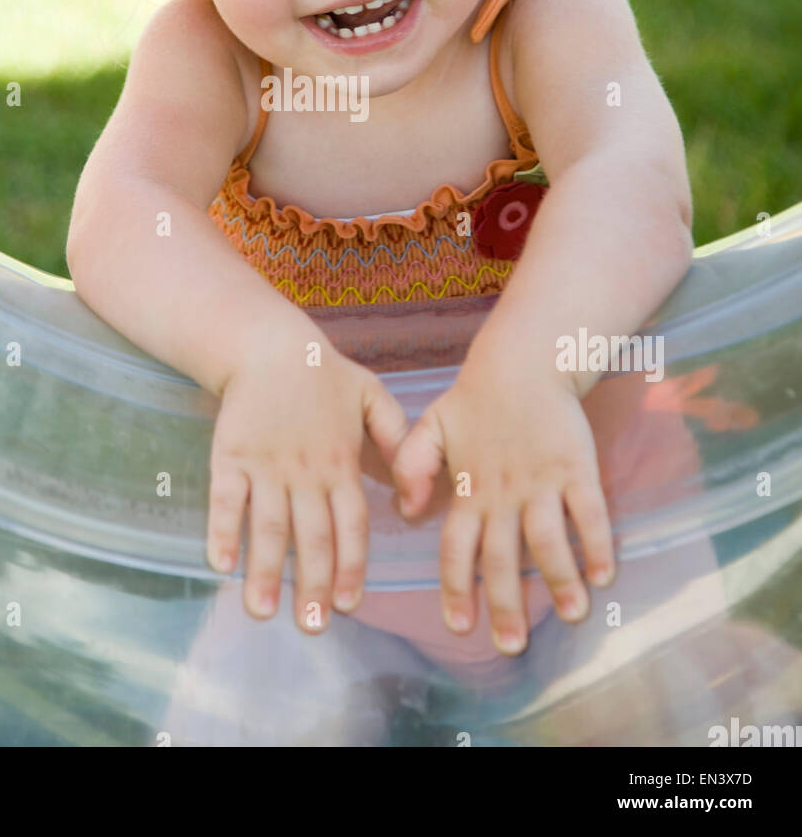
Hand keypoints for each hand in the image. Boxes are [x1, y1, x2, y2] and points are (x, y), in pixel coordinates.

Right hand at [206, 343, 407, 631]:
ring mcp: (267, 465)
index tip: (351, 604)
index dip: (351, 567)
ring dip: (266, 571)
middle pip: (311, 537)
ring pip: (269, 525)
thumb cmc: (322, 374)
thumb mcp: (372, 397)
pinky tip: (221, 565)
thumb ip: (395, 440)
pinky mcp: (231, 455)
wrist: (268, 343)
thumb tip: (412, 494)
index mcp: (341, 463)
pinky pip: (227, 498)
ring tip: (263, 613)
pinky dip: (223, 531)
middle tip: (312, 627)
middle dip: (312, 586)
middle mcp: (306, 471)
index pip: (351, 525)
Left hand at [390, 360, 615, 654]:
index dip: (457, 588)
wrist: (522, 361)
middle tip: (511, 646)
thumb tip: (404, 511)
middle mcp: (503, 493)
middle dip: (506, 605)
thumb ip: (413, 465)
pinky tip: (604, 574)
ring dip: (560, 580)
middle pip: (502, 557)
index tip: (460, 626)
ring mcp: (541, 482)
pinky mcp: (575, 468)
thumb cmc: (475, 400)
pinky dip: (597, 543)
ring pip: (549, 540)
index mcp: (468, 490)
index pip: (456, 548)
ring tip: (571, 614)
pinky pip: (589, 511)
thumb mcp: (431, 427)